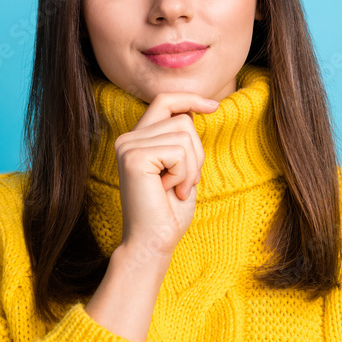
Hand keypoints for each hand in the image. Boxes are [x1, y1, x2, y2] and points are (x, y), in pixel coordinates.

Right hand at [114, 91, 218, 259]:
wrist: (153, 242)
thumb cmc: (169, 211)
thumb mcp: (182, 168)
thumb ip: (181, 140)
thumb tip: (193, 110)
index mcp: (138, 139)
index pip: (164, 101)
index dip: (189, 99)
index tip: (213, 106)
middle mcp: (127, 138)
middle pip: (183, 119)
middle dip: (196, 153)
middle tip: (183, 183)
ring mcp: (128, 146)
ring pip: (184, 133)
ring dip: (191, 166)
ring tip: (176, 189)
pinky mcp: (133, 157)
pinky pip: (179, 151)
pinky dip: (184, 174)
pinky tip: (170, 191)